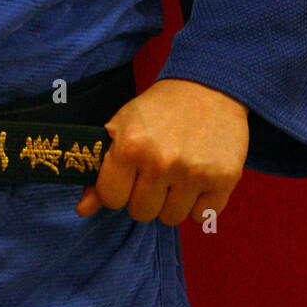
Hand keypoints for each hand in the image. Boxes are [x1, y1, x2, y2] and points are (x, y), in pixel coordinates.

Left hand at [75, 78, 248, 224]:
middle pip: (142, 213)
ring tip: (177, 174)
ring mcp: (194, 173)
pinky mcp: (224, 179)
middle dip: (145, 196)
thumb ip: (100, 168)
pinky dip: (200, 205)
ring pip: (171, 219)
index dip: (118, 188)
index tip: (128, 175)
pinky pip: (202, 218)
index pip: (112, 198)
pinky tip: (198, 180)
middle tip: (155, 172)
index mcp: (130, 145)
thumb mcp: (122, 126)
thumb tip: (82, 210)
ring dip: (172, 202)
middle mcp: (161, 161)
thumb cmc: (159, 109)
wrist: (208, 88)